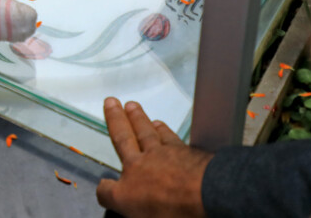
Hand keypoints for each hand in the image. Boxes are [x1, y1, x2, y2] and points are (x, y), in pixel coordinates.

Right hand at [96, 97, 212, 217]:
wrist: (207, 195)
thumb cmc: (172, 208)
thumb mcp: (132, 210)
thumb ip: (115, 197)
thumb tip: (104, 191)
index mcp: (129, 188)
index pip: (110, 188)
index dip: (106, 188)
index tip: (104, 187)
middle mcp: (143, 165)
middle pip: (125, 138)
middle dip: (116, 121)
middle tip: (112, 103)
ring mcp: (167, 155)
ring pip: (149, 133)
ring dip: (140, 119)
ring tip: (135, 109)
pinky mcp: (188, 153)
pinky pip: (172, 138)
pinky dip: (165, 130)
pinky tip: (163, 126)